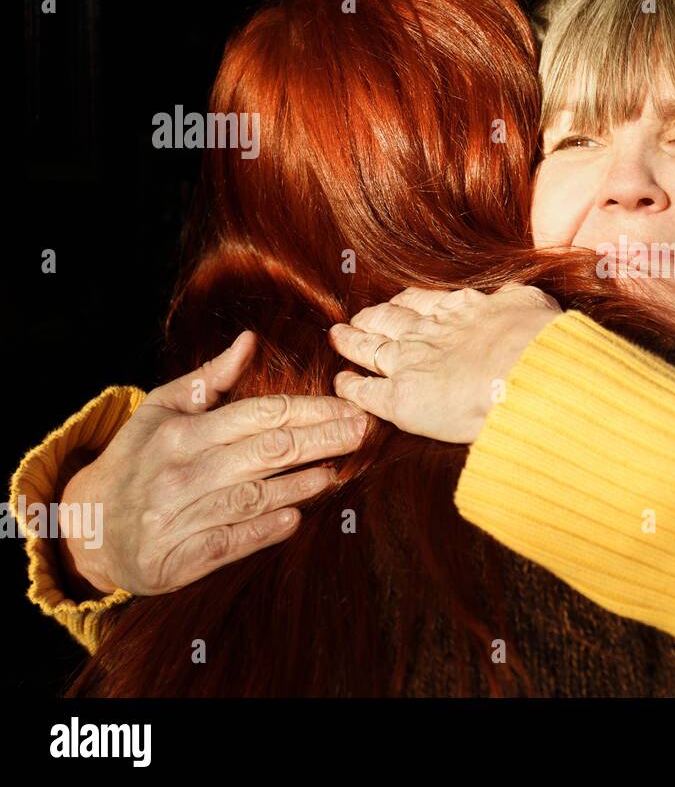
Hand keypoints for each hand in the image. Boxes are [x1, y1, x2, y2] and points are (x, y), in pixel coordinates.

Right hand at [62, 332, 370, 595]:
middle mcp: (183, 472)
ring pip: (254, 496)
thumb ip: (210, 378)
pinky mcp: (180, 558)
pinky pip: (230, 542)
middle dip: (322, 440)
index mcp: (183, 432)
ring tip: (339, 470)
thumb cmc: (136, 458)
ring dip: (302, 484)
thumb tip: (249, 341)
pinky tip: (296, 518)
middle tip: (363, 431)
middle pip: (267, 452)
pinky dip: (264, 530)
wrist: (87, 526)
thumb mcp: (162, 408)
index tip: (349, 406)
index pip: (259, 415)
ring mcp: (180, 516)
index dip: (311, 409)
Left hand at [328, 284, 560, 443]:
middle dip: (372, 317)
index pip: (422, 302)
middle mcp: (428, 332)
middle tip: (358, 318)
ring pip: (367, 348)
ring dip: (351, 342)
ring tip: (339, 337)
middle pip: (388, 319)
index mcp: (459, 309)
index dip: (407, 303)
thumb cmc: (539, 342)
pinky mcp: (399, 398)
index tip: (399, 303)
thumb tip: (520, 297)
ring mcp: (409, 363)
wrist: (527, 372)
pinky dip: (349, 386)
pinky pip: (363, 391)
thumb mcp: (531, 305)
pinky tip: (341, 384)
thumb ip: (518, 301)